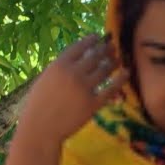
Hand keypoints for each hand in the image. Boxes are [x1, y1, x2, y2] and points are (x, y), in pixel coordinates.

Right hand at [16, 34, 126, 150]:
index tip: (98, 37)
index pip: (78, 47)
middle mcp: (73, 73)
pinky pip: (112, 88)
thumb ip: (61, 69)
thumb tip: (78, 60)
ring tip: (119, 58)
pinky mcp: (94, 103)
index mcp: (58, 65)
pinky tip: (126, 73)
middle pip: (95, 56)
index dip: (90, 41)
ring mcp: (85, 88)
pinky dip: (121, 79)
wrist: (41, 128)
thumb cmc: (38, 104)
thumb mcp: (45, 79)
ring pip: (105, 70)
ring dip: (114, 62)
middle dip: (105, 50)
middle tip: (113, 47)